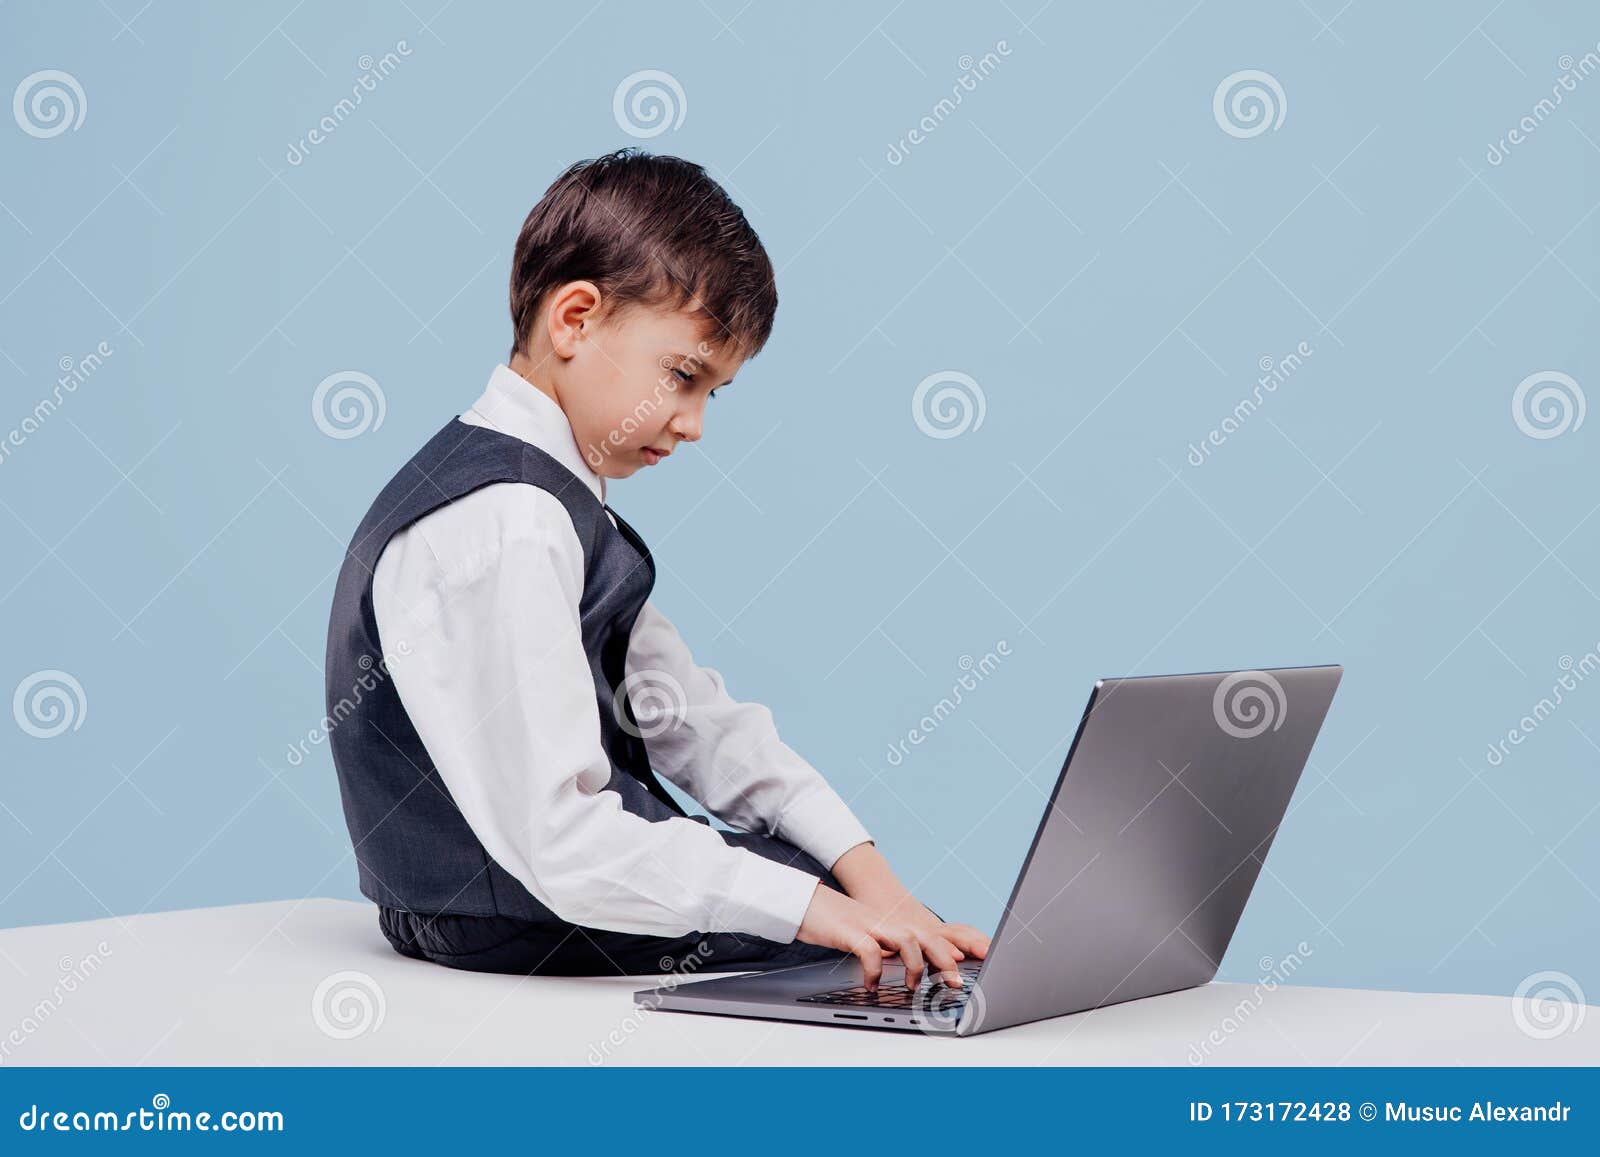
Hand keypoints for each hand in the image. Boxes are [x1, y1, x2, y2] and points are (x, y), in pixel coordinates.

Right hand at [828, 842, 990, 984]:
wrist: (808, 903)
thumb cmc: (842, 924)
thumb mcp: (873, 935)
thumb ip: (895, 949)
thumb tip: (917, 971)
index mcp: (899, 924)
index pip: (935, 935)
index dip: (958, 947)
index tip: (977, 963)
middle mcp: (891, 922)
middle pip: (928, 936)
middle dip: (944, 960)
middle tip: (953, 983)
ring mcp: (873, 925)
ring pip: (906, 940)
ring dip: (914, 965)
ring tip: (911, 987)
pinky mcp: (851, 931)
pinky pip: (870, 950)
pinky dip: (874, 970)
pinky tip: (871, 984)